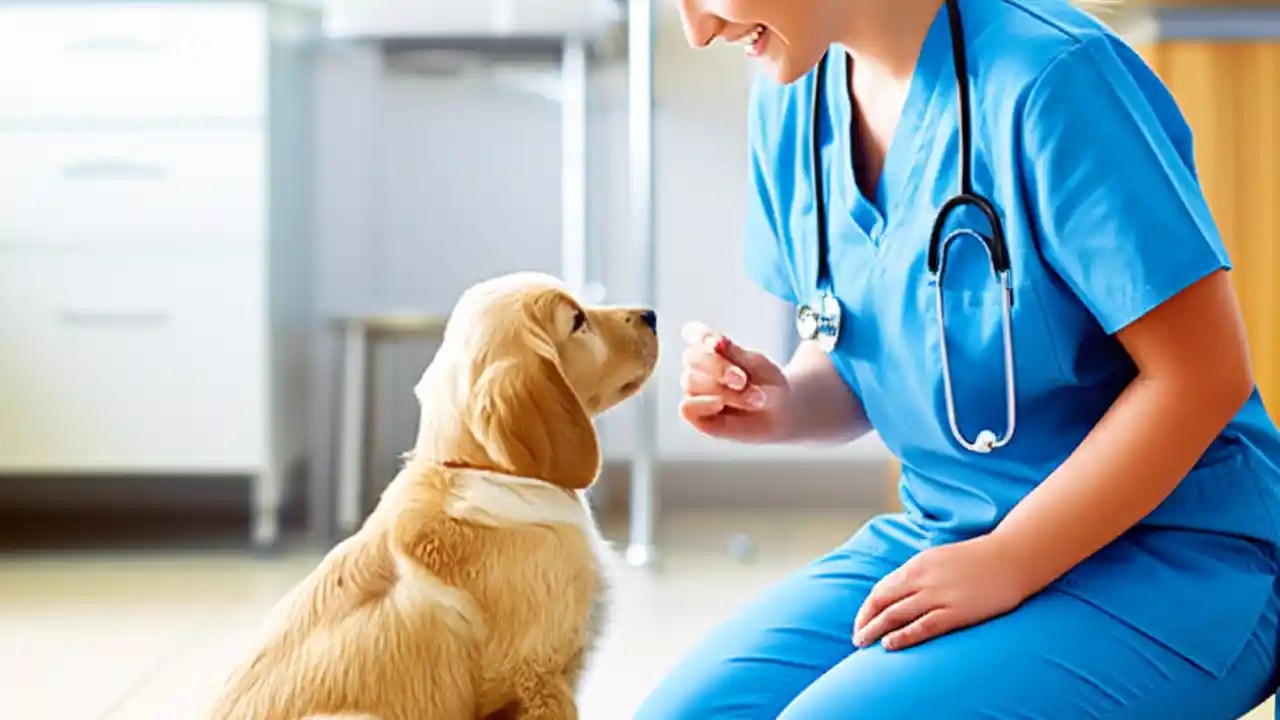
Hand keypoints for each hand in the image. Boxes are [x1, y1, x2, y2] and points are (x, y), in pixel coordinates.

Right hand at [679, 321, 790, 442]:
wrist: (779, 415)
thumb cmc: (767, 385)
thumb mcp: (759, 366)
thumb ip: (736, 354)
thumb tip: (716, 343)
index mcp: (711, 348)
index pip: (694, 334)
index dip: (700, 336)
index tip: (716, 343)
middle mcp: (698, 368)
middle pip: (692, 357)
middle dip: (718, 368)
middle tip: (743, 380)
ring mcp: (694, 391)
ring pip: (691, 382)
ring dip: (724, 390)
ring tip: (753, 399)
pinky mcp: (694, 415)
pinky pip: (686, 407)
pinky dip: (704, 404)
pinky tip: (721, 405)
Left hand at [851, 535, 1037, 651]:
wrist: (1011, 558)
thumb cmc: (977, 560)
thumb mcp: (939, 559)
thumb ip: (919, 575)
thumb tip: (899, 593)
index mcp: (917, 565)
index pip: (881, 589)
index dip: (867, 608)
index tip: (861, 622)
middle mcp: (923, 579)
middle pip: (883, 602)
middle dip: (865, 621)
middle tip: (857, 638)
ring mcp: (939, 595)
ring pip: (896, 615)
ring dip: (876, 630)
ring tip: (864, 644)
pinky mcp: (956, 611)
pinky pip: (923, 626)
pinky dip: (903, 636)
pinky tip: (889, 645)